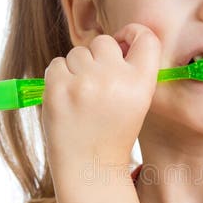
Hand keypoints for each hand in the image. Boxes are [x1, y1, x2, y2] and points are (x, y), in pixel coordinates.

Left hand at [42, 23, 160, 178]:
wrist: (89, 167)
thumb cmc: (113, 132)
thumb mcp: (137, 102)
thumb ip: (132, 70)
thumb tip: (117, 38)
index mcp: (141, 83)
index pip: (145, 37)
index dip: (132, 35)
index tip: (125, 44)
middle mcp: (115, 79)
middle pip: (104, 42)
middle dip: (99, 58)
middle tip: (99, 87)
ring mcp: (84, 83)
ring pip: (77, 52)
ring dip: (77, 69)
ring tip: (83, 98)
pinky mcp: (57, 88)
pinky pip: (56, 64)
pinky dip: (59, 78)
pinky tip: (68, 100)